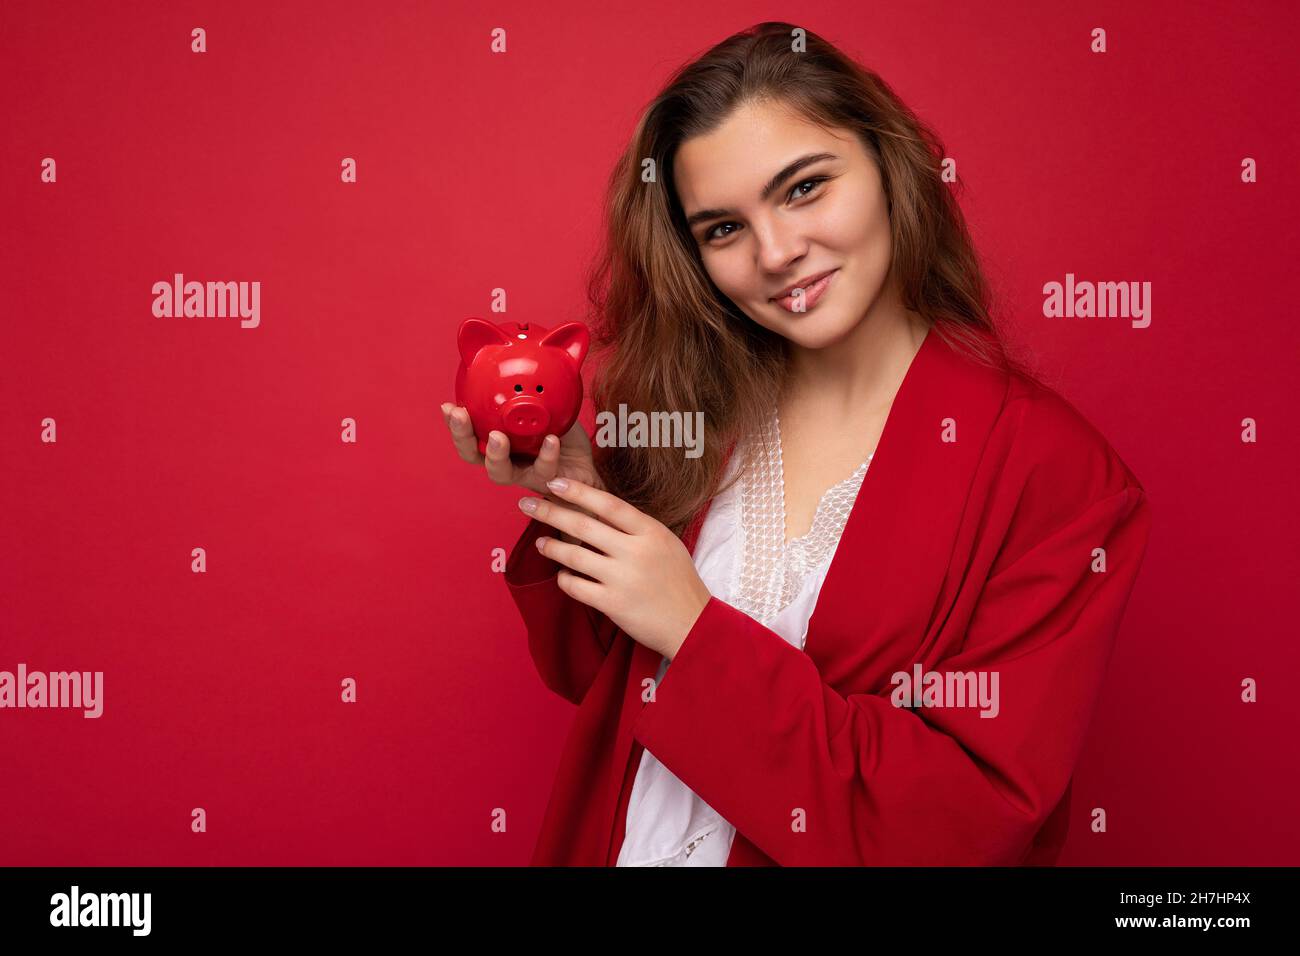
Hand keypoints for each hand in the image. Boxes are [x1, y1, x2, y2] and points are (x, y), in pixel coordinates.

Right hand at [441, 402, 605, 543]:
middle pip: (472, 454)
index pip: (468, 433)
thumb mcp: (547, 405)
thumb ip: (532, 387)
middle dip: (462, 436)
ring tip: (498, 437)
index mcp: (497, 439)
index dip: (454, 422)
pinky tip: (551, 440)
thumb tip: (525, 352)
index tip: (448, 406)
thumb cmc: (560, 435)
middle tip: (461, 416)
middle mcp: (504, 458)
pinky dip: (546, 454)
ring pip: (499, 472)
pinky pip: (543, 469)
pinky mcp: (543, 481)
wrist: (586, 463)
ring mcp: (521, 473)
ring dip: (495, 455)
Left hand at [517, 476, 712, 659]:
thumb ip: (636, 529)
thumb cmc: (679, 581)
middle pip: (583, 526)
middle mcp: (636, 552)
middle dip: (550, 512)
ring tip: (541, 542)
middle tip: (526, 504)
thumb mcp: (666, 544)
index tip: (554, 482)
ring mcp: (623, 579)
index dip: (578, 491)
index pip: (608, 504)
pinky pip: (576, 587)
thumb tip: (599, 511)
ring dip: (552, 547)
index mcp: (651, 532)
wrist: (692, 623)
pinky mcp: (613, 604)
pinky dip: (564, 579)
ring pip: (574, 557)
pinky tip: (562, 576)